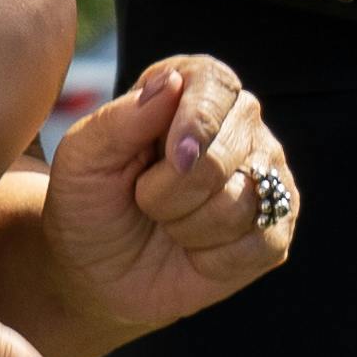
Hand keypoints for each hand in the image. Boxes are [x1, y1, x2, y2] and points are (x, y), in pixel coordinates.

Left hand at [37, 57, 296, 351]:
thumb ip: (120, 119)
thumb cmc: (89, 205)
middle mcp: (239, 124)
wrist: (97, 274)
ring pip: (242, 203)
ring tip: (169, 224)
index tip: (170, 160)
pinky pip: (260, 243)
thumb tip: (173, 83)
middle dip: (169, 193)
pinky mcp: (275, 229)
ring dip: (186, 227)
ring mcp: (266, 176)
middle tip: (145, 201)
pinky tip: (196, 251)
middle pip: (222, 155)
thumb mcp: (81, 160)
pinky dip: (213, 258)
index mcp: (192, 90)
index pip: (215, 84)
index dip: (195, 123)